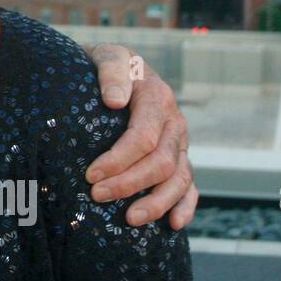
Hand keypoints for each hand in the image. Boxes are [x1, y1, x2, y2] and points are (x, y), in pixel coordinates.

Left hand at [82, 44, 197, 229]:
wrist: (120, 68)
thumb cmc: (108, 66)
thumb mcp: (108, 56)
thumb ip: (111, 71)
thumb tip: (115, 100)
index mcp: (158, 98)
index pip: (143, 138)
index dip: (118, 160)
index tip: (91, 175)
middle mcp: (174, 123)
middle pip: (160, 163)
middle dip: (129, 183)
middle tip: (96, 195)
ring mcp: (180, 143)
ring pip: (179, 179)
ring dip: (157, 203)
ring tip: (130, 219)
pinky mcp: (180, 157)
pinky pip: (190, 186)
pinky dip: (185, 206)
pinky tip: (174, 225)